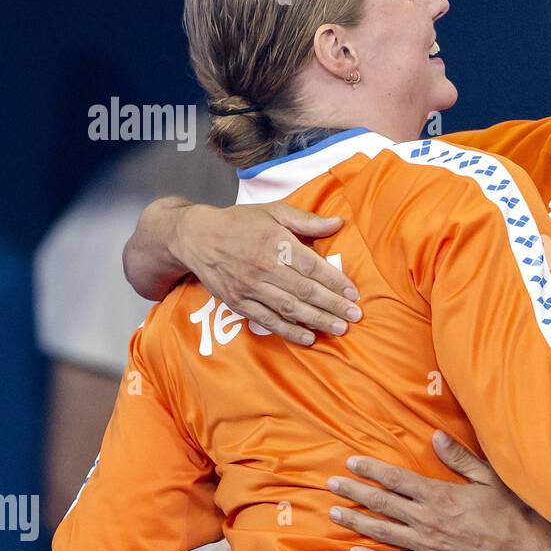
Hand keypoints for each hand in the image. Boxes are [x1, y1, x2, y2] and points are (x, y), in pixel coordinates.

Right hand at [174, 202, 362, 344]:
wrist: (196, 237)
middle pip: (303, 290)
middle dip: (332, 305)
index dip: (334, 281)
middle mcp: (263, 267)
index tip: (353, 293)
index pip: (311, 266)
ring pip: (288, 308)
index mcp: (275, 242)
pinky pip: (267, 320)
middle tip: (354, 316)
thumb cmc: (240, 222)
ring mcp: (249, 287)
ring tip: (339, 328)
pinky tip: (308, 338)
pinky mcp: (238, 303)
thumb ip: (307, 220)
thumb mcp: (274, 211)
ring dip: (316, 321)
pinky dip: (288, 331)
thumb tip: (338, 223)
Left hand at [329, 431, 550, 550]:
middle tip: (331, 484)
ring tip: (334, 513)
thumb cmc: (512, 513)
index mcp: (440, 496)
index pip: (396, 480)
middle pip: (382, 504)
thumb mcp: (490, 478)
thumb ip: (459, 458)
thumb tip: (435, 436)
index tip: (351, 463)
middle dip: (354, 493)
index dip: (371, 470)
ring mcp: (427, 547)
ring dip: (356, 522)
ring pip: (382, 533)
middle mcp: (427, 521)